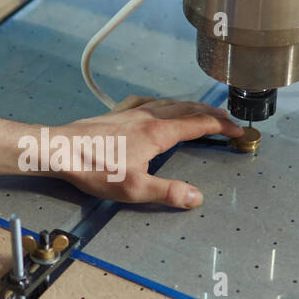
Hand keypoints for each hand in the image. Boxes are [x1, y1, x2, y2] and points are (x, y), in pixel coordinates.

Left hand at [52, 96, 243, 207]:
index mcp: (158, 133)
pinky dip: (162, 102)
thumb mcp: (135, 188)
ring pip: (169, 103)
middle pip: (188, 109)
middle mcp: (148, 116)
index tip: (238, 131)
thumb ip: (168, 192)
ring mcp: (131, 112)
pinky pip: (146, 101)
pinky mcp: (115, 114)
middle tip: (228, 119)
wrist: (59, 149)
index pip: (200, 124)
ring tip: (201, 110)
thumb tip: (196, 197)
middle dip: (211, 113)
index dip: (223, 126)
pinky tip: (157, 104)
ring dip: (190, 106)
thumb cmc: (94, 168)